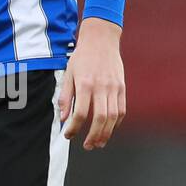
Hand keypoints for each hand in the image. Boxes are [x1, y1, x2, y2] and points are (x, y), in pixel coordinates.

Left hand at [58, 18, 125, 149]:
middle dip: (93, 136)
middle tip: (87, 145)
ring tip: (98, 143)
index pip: (80, 113)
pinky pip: (121, 110)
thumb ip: (66, 97)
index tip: (69, 135)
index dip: (74, 128)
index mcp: (85, 84)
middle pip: (99, 119)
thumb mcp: (69, 74)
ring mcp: (114, 88)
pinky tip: (109, 129)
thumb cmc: (83, 56)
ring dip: (106, 133)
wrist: (101, 39)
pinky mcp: (122, 87)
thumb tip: (63, 118)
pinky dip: (116, 123)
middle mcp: (101, 87)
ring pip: (113, 117)